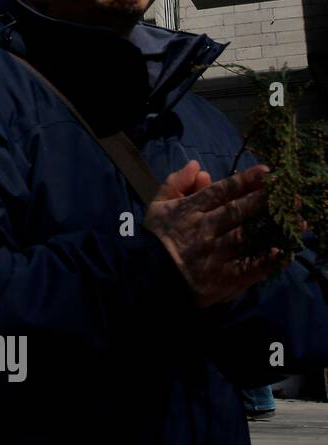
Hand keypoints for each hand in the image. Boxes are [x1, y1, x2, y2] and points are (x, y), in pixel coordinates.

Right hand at [144, 161, 279, 307]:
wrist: (145, 276)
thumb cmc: (156, 238)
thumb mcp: (157, 206)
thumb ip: (175, 183)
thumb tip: (198, 166)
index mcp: (189, 210)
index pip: (221, 192)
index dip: (245, 181)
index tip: (268, 173)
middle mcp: (203, 230)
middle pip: (238, 211)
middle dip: (266, 200)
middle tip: (291, 193)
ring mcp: (213, 254)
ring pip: (247, 236)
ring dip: (273, 227)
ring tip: (298, 220)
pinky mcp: (220, 278)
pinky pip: (246, 268)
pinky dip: (265, 261)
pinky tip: (283, 252)